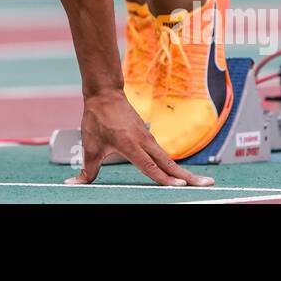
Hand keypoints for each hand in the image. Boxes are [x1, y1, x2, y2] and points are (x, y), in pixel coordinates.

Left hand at [66, 90, 214, 186]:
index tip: (181, 186)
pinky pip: (163, 154)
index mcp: (131, 145)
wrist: (105, 94)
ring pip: (169, 159)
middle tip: (207, 184)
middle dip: (188, 176)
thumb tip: (74, 184)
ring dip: (185, 171)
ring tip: (202, 182)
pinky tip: (182, 175)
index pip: (151, 167)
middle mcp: (144, 142)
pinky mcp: (149, 137)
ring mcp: (148, 139)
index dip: (165, 179)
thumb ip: (86, 169)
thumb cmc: (97, 119)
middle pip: (169, 163)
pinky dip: (174, 165)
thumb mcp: (90, 145)